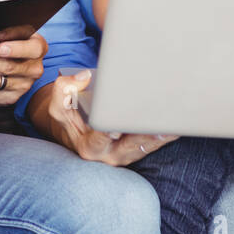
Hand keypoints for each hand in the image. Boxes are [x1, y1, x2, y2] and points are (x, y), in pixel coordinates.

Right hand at [43, 72, 177, 165]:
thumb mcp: (56, 101)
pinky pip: (150, 147)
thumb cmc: (65, 115)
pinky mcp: (131, 153)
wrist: (68, 130)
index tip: (122, 125)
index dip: (113, 131)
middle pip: (131, 145)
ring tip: (177, 124)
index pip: (103, 137)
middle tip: (164, 123)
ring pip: (144, 148)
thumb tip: (85, 76)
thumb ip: (65, 87)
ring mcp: (121, 157)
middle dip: (147, 134)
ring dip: (161, 137)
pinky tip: (176, 127)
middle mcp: (106, 156)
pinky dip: (162, 137)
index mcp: (88, 145)